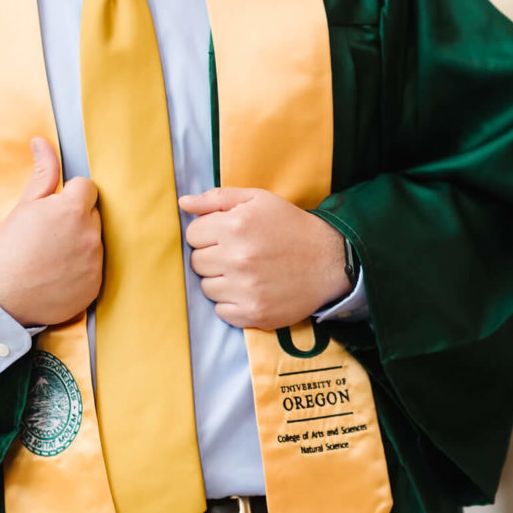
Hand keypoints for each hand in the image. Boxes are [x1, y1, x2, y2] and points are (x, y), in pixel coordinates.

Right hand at [0, 138, 102, 327]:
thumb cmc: (9, 247)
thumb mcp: (25, 205)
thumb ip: (43, 172)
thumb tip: (42, 142)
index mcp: (73, 209)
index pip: (86, 188)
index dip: (69, 197)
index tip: (52, 212)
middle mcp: (90, 235)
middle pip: (93, 215)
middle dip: (77, 220)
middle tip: (49, 235)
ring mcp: (94, 262)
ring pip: (95, 242)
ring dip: (81, 244)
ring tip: (53, 257)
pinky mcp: (94, 286)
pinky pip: (96, 269)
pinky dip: (82, 270)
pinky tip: (59, 275)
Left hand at [178, 186, 349, 330]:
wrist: (329, 260)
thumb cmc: (290, 226)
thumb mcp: (257, 199)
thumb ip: (217, 199)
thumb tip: (183, 203)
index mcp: (235, 226)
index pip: (193, 235)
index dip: (208, 233)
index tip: (226, 235)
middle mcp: (238, 258)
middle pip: (197, 262)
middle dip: (213, 256)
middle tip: (238, 253)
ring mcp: (245, 289)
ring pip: (207, 288)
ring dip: (221, 280)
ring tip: (246, 272)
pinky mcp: (254, 313)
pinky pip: (221, 311)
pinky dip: (232, 303)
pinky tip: (251, 289)